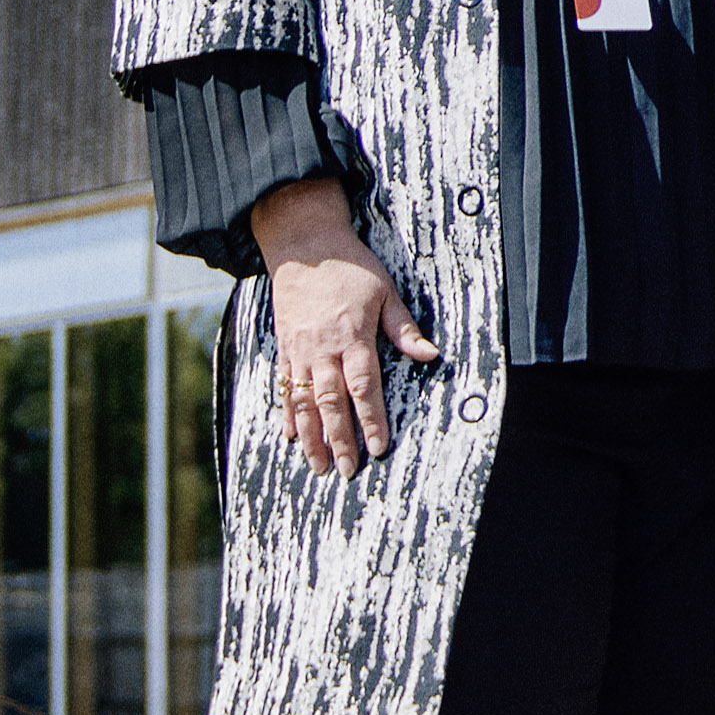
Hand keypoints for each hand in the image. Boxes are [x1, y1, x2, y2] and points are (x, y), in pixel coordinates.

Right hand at [251, 176, 435, 476]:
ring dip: (311, 437)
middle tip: (347, 471)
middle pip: (331, 402)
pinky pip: (285, 386)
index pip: (364, 387)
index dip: (371, 419)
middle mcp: (323, 348)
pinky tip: (290, 436)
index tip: (378, 448)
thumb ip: (403, 328)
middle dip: (340, 439)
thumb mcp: (384, 290)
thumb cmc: (350, 267)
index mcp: (353, 336)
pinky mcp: (285, 347)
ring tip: (318, 466)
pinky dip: (287, 413)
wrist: (304, 244)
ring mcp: (300, 350)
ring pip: (304, 401)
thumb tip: (430, 354)